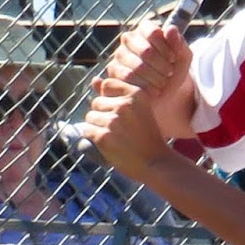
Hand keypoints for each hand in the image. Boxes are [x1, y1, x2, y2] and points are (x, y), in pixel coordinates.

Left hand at [83, 70, 172, 185]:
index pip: (107, 85)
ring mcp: (113, 121)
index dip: (111, 99)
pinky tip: (111, 145)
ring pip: (90, 117)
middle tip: (122, 130)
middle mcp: (124, 104)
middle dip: (104, 115)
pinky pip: (87, 131)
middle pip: (97, 102)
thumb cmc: (146, 136)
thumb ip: (116, 93)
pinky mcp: (103, 137)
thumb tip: (94, 80)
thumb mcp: (138, 109)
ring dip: (98, 128)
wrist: (157, 164)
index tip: (124, 114)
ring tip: (117, 138)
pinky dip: (94, 139)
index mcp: (136, 94)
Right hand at [112, 16, 192, 104]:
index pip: (154, 33)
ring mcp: (119, 54)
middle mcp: (129, 38)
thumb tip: (170, 30)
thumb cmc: (174, 69)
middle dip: (162, 66)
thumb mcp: (183, 57)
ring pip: (137, 67)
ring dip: (155, 78)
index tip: (174, 59)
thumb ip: (179, 43)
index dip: (166, 48)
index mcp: (145, 29)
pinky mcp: (114, 70)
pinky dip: (144, 87)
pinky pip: (128, 78)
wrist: (165, 91)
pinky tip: (153, 91)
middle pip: (146, 51)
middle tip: (170, 75)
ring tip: (163, 84)